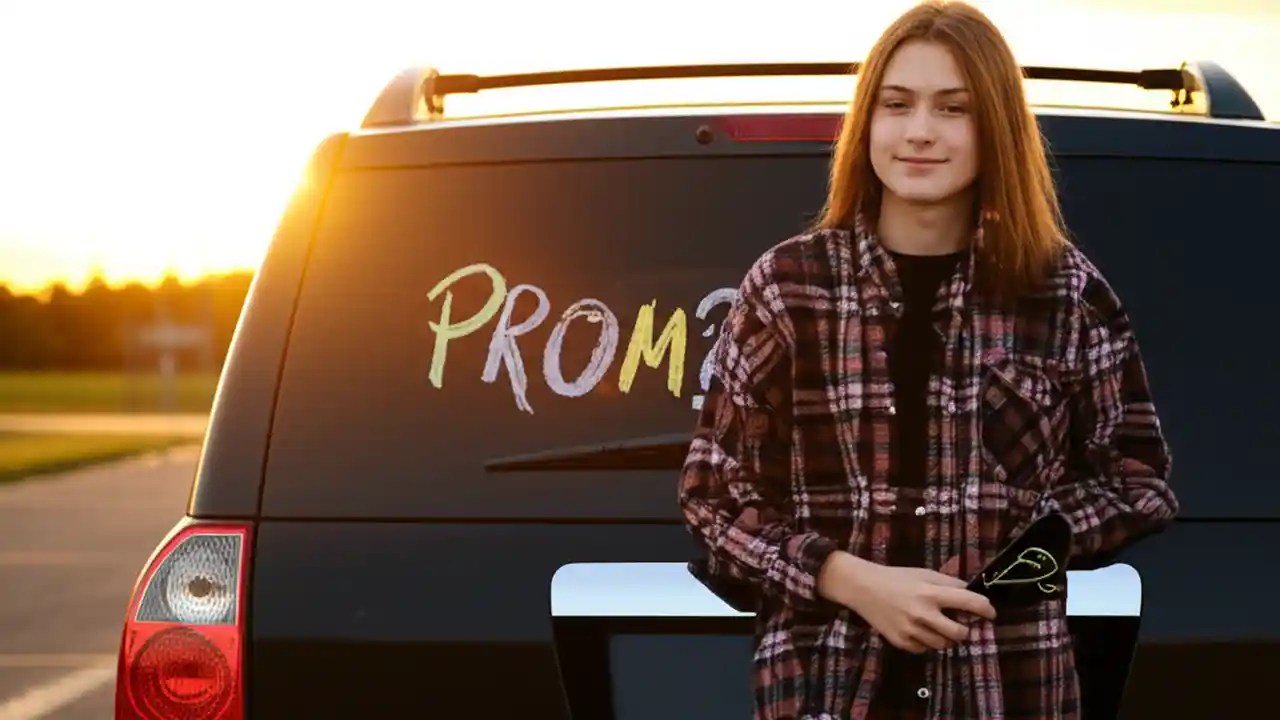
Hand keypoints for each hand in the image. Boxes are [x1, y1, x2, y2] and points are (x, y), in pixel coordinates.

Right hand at [817, 552, 996, 653]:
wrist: (861, 588)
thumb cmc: (896, 577)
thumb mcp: (924, 573)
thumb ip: (949, 583)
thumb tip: (972, 593)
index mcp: (931, 593)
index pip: (969, 603)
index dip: (986, 609)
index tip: (991, 614)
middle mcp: (923, 614)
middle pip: (960, 634)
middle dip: (965, 631)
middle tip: (961, 625)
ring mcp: (911, 631)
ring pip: (943, 645)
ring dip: (946, 638)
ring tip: (937, 626)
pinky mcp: (901, 642)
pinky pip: (925, 649)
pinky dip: (927, 642)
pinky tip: (918, 630)